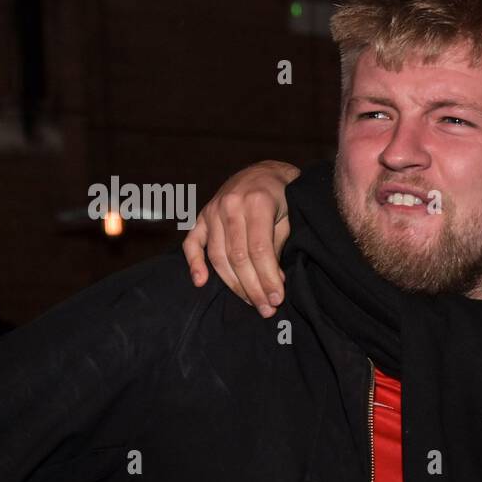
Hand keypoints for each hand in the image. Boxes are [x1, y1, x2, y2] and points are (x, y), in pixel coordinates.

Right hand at [182, 160, 300, 315]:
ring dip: (233, 284)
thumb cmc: (283, 198)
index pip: (259, 250)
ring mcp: (213, 210)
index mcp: (256, 202)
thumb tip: (275, 281)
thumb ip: (279, 246)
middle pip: (238, 257)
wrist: (266, 173)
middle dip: (253, 287)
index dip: (268, 278)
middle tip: (266, 308)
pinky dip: (194, 263)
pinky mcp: (202, 216)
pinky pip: (192, 242)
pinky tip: (200, 282)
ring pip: (218, 256)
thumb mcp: (289, 217)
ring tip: (250, 302)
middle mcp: (231, 205)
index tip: (277, 298)